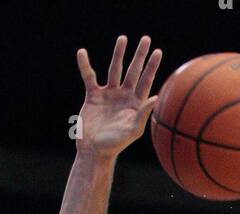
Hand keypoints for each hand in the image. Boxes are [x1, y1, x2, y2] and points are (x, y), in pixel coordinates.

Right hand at [75, 35, 161, 157]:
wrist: (94, 150)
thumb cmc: (115, 144)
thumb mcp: (132, 130)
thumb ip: (143, 113)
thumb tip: (156, 96)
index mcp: (135, 104)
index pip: (145, 81)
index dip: (151, 66)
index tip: (157, 51)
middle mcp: (123, 97)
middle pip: (133, 71)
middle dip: (139, 55)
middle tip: (146, 39)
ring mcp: (109, 95)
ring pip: (114, 69)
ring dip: (118, 54)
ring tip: (123, 38)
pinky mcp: (93, 96)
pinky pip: (89, 77)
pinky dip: (85, 65)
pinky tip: (82, 53)